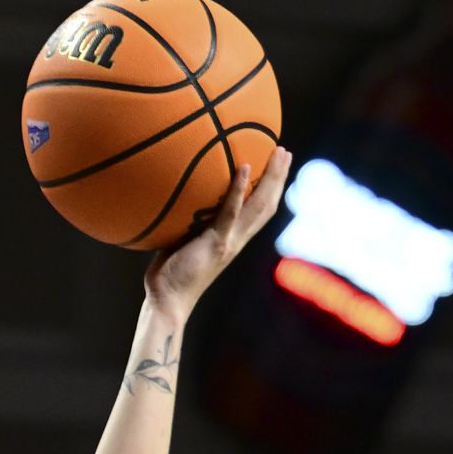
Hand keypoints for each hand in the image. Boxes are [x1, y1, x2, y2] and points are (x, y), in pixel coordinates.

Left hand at [144, 146, 293, 322]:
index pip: (259, 211)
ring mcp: (229, 240)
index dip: (271, 189)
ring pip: (258, 205)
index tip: (277, 166)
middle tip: (284, 151)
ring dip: (270, 177)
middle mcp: (237, 239)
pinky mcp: (215, 242)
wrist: (168, 302)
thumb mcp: (182, 242)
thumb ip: (188, 224)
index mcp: (233, 239)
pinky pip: (230, 212)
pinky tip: (244, 166)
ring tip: (279, 152)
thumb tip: (175, 200)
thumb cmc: (169, 274)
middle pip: (267, 204)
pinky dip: (238, 189)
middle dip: (278, 177)